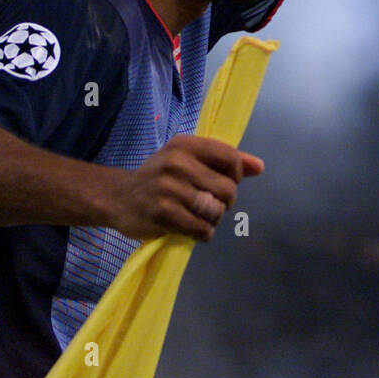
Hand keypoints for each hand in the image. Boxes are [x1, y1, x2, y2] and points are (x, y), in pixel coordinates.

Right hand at [109, 134, 262, 241]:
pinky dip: (202, 232)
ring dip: (212, 220)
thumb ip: (224, 161)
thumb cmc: (160, 177)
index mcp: (185, 145)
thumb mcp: (187, 160)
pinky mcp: (163, 213)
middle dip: (224, 202)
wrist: (118, 197)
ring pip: (216, 211)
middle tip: (208, 204)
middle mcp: (177, 163)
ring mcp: (169, 188)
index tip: (225, 182)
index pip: (230, 158)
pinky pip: (201, 229)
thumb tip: (259, 167)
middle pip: (227, 189)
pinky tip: (191, 227)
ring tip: (198, 216)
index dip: (236, 175)